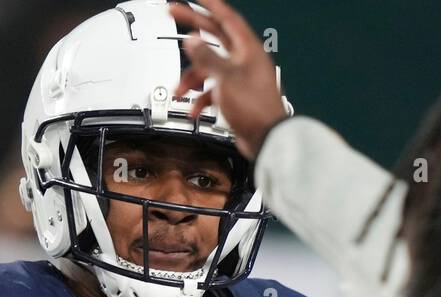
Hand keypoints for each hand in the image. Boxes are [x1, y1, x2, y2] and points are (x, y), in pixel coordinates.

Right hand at [169, 0, 288, 158]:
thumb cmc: (254, 108)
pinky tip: (195, 109)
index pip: (226, 18)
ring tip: (180, 89)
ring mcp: (240, 78)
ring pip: (210, 67)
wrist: (266, 139)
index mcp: (247, 49)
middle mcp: (245, 60)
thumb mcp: (225, 78)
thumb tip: (192, 40)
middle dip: (193, 27)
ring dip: (192, 78)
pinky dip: (202, 98)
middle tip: (174, 13)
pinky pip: (214, 90)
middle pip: (215, 36)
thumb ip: (206, 58)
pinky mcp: (236, 96)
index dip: (210, 4)